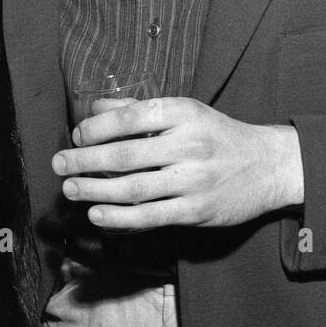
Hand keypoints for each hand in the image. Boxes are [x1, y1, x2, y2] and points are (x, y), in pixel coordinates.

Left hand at [52, 97, 303, 229]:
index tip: (76, 135)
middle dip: (84, 160)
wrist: (267, 166)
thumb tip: (93, 109)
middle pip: (125, 155)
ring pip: (133, 188)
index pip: (131, 118)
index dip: (96, 128)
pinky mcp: (196, 210)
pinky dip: (119, 217)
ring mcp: (193, 180)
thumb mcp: (185, 111)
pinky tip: (96, 214)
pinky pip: (150, 216)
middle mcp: (188, 144)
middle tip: (59, 164)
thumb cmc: (217, 135)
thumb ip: (138, 108)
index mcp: (183, 113)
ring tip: (70, 189)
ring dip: (95, 190)